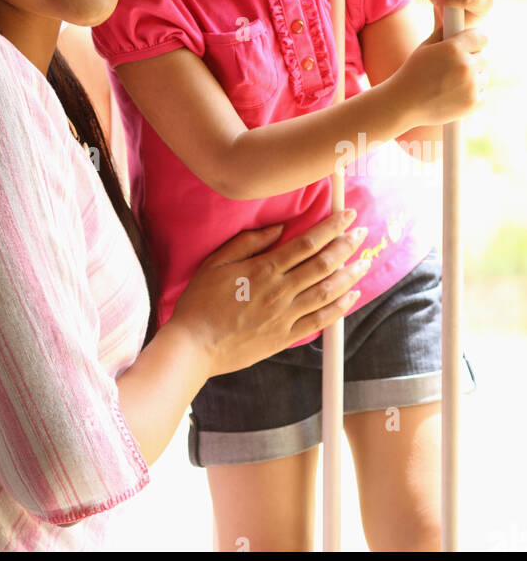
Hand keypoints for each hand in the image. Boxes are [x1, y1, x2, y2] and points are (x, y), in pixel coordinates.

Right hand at [170, 211, 368, 378]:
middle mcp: (280, 291)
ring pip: (327, 292)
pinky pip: (320, 321)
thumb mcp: (216, 262)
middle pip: (323, 264)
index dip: (330, 227)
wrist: (195, 345)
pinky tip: (351, 297)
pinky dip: (339, 308)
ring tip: (365, 262)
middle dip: (346, 246)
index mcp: (263, 270)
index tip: (347, 215)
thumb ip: (248, 242)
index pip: (306, 243)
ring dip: (350, 275)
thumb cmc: (201, 301)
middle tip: (363, 232)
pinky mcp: (285, 337)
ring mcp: (285, 316)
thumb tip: (278, 227)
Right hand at [388, 27, 488, 125]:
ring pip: (483, 76)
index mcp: (454, 48)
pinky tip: (454, 94)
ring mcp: (471, 87)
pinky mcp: (473, 104)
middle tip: (454, 67)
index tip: (471, 45)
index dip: (475, 40)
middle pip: (483, 57)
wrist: (403, 104)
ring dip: (473, 78)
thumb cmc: (412, 73)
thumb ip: (443, 33)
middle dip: (472, 60)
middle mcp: (465, 66)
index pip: (482, 37)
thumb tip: (456, 23)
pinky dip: (472, 94)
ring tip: (451, 83)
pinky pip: (482, 94)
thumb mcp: (425, 47)